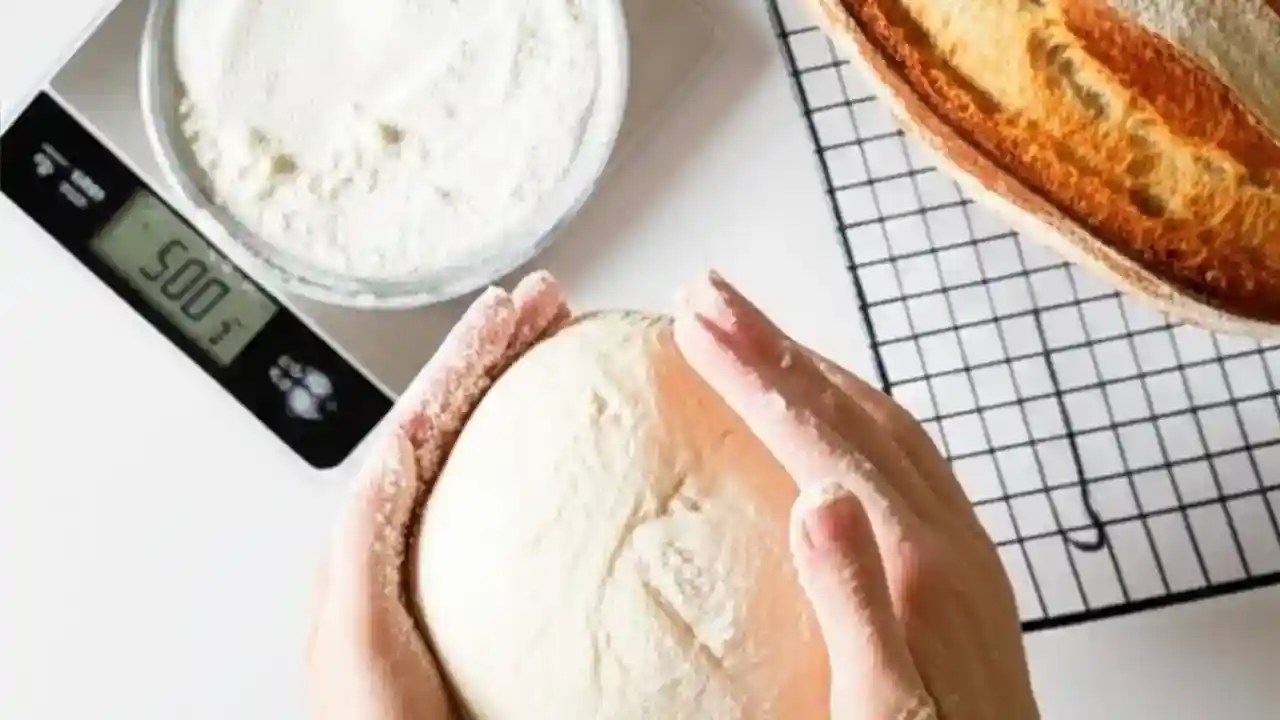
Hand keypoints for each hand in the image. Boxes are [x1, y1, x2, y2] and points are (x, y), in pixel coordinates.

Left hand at [306, 272, 568, 719]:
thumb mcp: (356, 630)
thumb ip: (368, 541)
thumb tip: (398, 447)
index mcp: (377, 540)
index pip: (423, 422)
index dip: (466, 357)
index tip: (509, 308)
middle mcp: (418, 540)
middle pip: (458, 420)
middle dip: (499, 351)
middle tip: (550, 303)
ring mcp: (461, 563)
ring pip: (489, 453)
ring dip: (518, 387)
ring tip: (559, 339)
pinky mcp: (502, 593)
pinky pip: (526, 511)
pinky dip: (552, 463)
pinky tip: (588, 449)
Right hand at [675, 273, 1038, 719]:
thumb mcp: (881, 708)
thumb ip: (855, 601)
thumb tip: (817, 498)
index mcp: (920, 562)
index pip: (822, 438)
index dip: (757, 372)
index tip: (698, 319)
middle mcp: (945, 536)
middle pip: (851, 408)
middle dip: (775, 344)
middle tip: (708, 296)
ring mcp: (958, 547)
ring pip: (882, 423)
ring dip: (813, 369)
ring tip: (755, 336)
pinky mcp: (957, 568)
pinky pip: (901, 457)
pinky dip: (849, 414)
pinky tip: (827, 421)